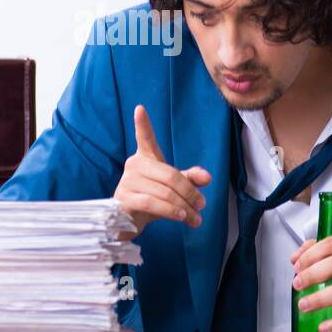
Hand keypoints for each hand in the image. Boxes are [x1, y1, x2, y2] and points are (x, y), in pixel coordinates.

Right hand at [114, 104, 211, 236]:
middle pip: (170, 175)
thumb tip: (208, 177)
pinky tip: (181, 217)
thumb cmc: (152, 198)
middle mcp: (134, 165)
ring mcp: (127, 182)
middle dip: (190, 192)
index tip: (140, 109)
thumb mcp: (173, 187)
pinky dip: (170, 211)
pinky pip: (152, 203)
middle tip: (202, 205)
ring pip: (164, 192)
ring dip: (184, 207)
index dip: (142, 124)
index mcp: (145, 157)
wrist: (129, 222)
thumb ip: (190, 179)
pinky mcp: (124, 199)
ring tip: (195, 218)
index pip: (145, 138)